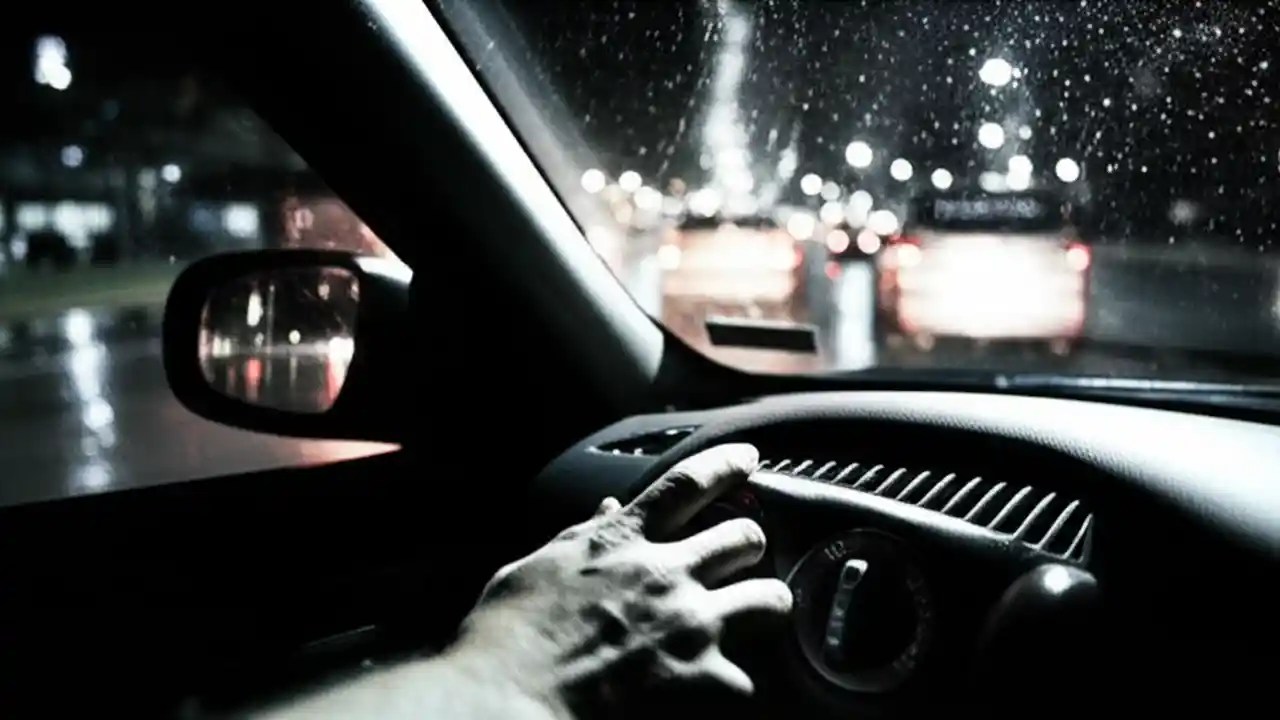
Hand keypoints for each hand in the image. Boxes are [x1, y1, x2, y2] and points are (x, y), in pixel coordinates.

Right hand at [454, 443, 791, 718]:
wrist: (511, 693)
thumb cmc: (509, 634)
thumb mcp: (538, 566)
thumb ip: (579, 537)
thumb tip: (603, 510)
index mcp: (623, 540)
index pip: (688, 483)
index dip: (725, 465)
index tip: (747, 458)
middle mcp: (667, 572)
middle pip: (745, 537)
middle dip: (751, 545)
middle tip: (748, 554)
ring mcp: (691, 624)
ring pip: (769, 598)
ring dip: (766, 605)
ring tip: (761, 616)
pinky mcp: (703, 679)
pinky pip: (749, 680)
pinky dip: (737, 685)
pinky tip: (726, 688)